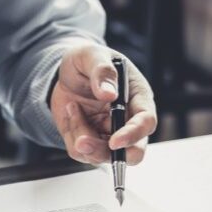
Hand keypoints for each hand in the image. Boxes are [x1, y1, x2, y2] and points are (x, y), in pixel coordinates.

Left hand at [50, 44, 156, 164]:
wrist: (64, 72)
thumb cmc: (87, 61)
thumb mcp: (91, 55)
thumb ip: (102, 71)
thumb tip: (109, 93)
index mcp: (138, 98)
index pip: (146, 122)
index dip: (133, 134)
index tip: (115, 141)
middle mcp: (128, 121)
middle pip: (133, 152)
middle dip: (110, 154)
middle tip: (85, 143)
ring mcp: (110, 135)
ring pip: (103, 156)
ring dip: (82, 138)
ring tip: (72, 107)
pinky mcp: (91, 142)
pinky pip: (81, 152)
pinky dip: (71, 134)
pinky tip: (71, 113)